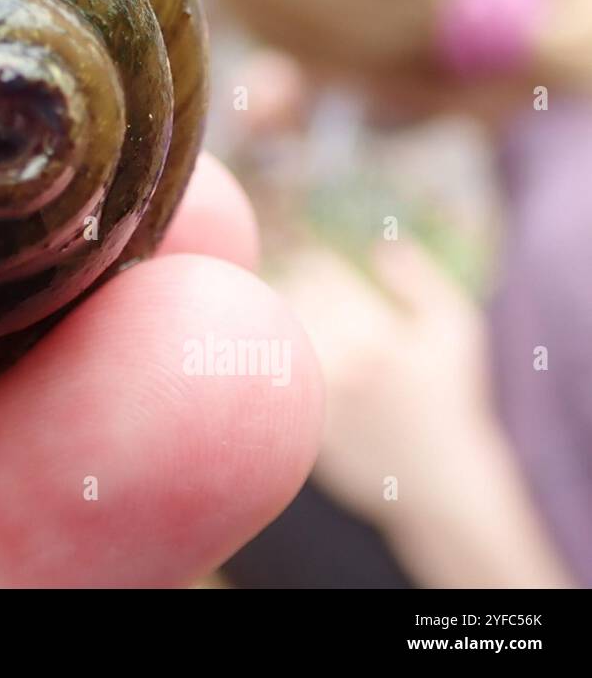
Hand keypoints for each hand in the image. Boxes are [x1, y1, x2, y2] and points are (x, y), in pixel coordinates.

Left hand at [273, 240, 492, 526]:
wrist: (442, 481)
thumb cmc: (452, 398)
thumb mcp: (456, 329)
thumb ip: (420, 279)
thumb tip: (381, 244)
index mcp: (374, 330)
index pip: (316, 269)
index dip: (315, 265)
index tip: (321, 273)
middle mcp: (340, 361)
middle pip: (288, 296)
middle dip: (295, 290)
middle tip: (304, 297)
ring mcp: (316, 394)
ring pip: (273, 331)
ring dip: (277, 320)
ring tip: (292, 324)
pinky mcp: (301, 423)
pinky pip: (270, 373)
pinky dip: (271, 358)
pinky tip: (284, 358)